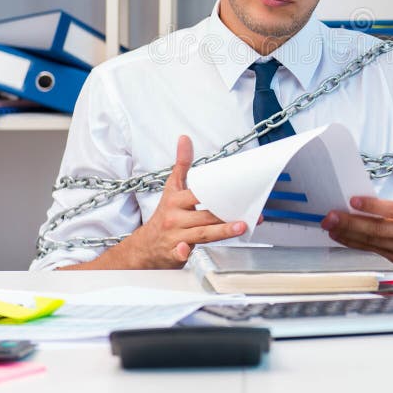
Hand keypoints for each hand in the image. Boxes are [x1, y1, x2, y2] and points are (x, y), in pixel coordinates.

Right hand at [125, 135, 246, 268]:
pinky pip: (179, 253)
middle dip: (227, 213)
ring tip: (241, 226)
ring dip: (222, 231)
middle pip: (205, 214)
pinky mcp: (174, 253)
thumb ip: (181, 165)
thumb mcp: (172, 188)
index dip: (216, 192)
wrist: (146, 245)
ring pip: (202, 233)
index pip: (199, 194)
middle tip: (246, 210)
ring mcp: (175, 235)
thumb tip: (184, 139)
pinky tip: (187, 250)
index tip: (233, 189)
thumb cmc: (165, 215)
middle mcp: (176, 217)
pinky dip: (182, 252)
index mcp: (176, 200)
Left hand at [321, 197, 392, 267]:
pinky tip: (340, 236)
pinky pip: (370, 250)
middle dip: (350, 223)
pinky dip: (352, 243)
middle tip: (331, 217)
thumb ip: (387, 208)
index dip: (371, 206)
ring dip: (346, 234)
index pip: (392, 210)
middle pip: (377, 229)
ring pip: (371, 241)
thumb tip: (355, 204)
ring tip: (330, 226)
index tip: (353, 200)